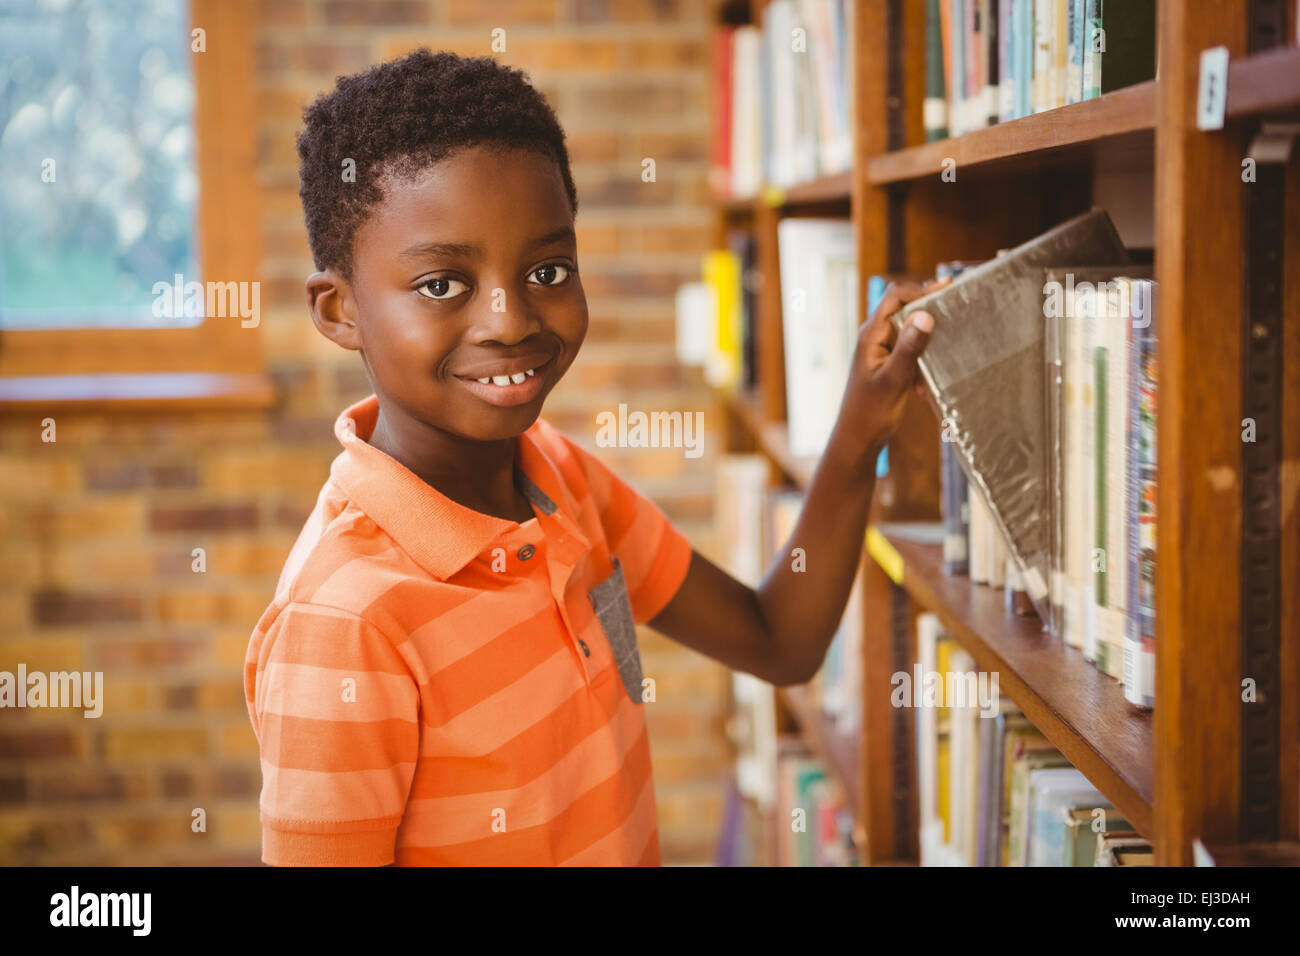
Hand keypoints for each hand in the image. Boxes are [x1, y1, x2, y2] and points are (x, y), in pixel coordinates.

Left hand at [829, 277, 946, 476]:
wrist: (858, 440)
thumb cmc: (870, 412)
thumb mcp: (893, 380)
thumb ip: (908, 348)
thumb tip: (925, 315)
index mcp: (871, 335)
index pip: (895, 297)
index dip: (920, 289)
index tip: (947, 288)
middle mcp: (875, 338)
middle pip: (904, 310)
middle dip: (928, 312)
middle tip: (956, 312)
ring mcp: (881, 351)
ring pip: (910, 333)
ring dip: (926, 345)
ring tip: (943, 354)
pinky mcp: (888, 365)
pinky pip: (910, 353)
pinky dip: (920, 365)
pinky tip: (922, 388)